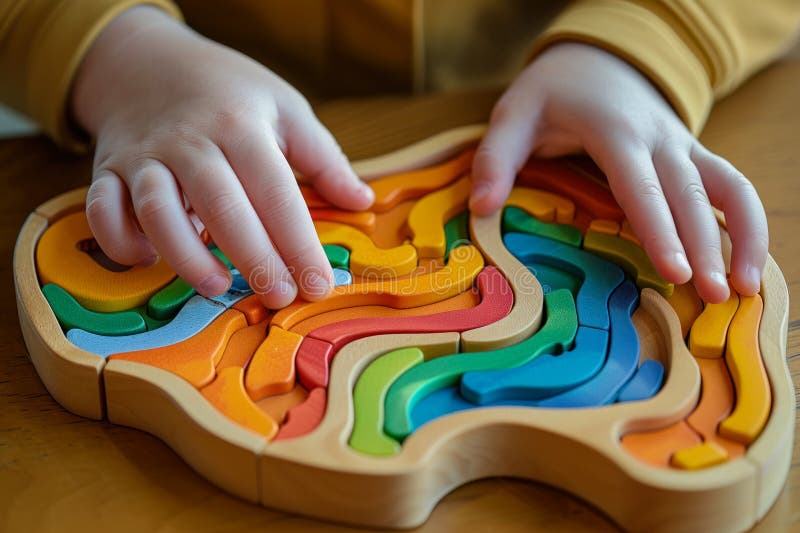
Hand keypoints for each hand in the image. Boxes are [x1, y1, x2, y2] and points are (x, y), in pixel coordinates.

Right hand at [71, 6, 373, 307]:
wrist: (149, 62)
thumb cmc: (230, 94)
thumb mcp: (286, 109)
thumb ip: (324, 159)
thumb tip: (363, 201)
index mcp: (241, 126)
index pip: (276, 193)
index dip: (299, 244)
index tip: (319, 284)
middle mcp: (190, 142)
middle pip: (223, 206)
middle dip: (254, 259)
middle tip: (280, 297)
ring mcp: (144, 157)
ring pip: (157, 211)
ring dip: (185, 256)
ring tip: (216, 286)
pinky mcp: (109, 170)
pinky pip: (103, 211)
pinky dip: (121, 241)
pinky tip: (149, 260)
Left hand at [470, 42, 767, 302]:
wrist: (598, 59)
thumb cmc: (552, 91)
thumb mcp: (515, 112)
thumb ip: (496, 157)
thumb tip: (481, 207)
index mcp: (616, 131)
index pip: (642, 186)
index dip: (659, 229)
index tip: (675, 271)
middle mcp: (660, 139)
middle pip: (692, 195)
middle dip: (707, 246)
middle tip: (714, 296)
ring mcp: (683, 147)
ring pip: (730, 188)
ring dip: (744, 236)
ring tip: (744, 289)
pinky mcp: (693, 157)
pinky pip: (732, 188)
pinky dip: (746, 224)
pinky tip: (746, 264)